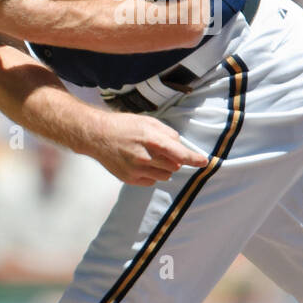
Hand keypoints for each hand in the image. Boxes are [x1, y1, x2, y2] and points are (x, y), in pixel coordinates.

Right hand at [86, 112, 208, 185]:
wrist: (98, 136)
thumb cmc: (124, 126)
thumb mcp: (148, 122)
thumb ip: (167, 133)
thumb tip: (179, 145)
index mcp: (151, 140)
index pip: (179, 153)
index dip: (194, 159)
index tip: (204, 162)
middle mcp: (145, 157)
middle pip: (174, 166)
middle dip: (174, 160)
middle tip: (160, 150)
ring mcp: (137, 170)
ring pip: (165, 176)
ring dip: (163, 168)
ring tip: (148, 156)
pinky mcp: (130, 179)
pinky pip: (151, 181)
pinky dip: (151, 174)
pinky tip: (140, 163)